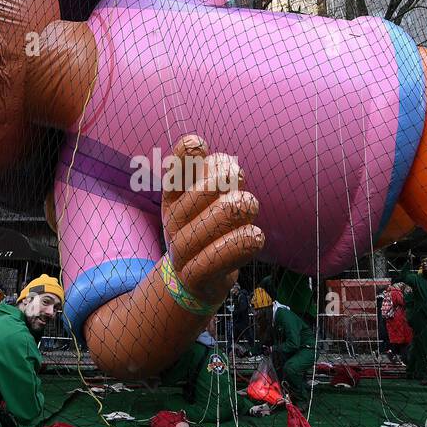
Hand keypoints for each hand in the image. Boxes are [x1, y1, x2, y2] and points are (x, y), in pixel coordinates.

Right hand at [161, 135, 264, 304]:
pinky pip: (222, 254)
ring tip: (248, 213)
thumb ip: (214, 175)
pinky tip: (254, 235)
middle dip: (232, 181)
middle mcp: (172, 220)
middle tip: (240, 192)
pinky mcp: (194, 276)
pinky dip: (245, 241)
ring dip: (245, 209)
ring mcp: (180, 249)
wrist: (195, 281)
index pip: (175, 169)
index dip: (187, 154)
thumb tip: (226, 162)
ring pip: (224, 214)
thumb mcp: (205, 200)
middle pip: (211, 187)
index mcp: (172, 198)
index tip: (201, 145)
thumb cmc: (207, 230)